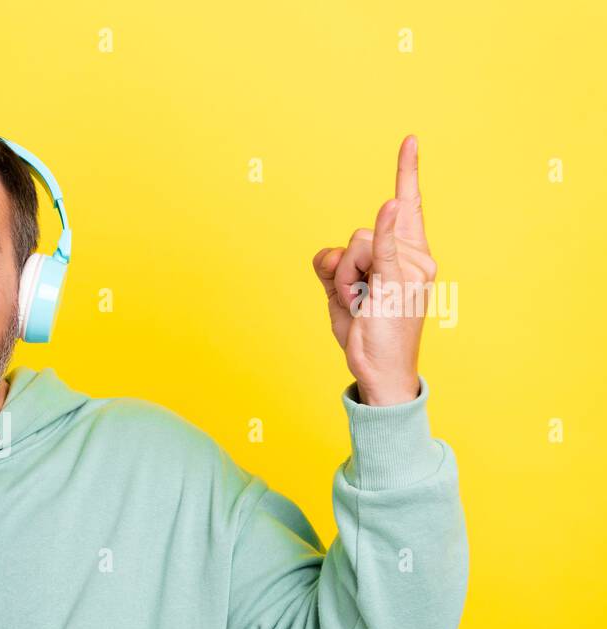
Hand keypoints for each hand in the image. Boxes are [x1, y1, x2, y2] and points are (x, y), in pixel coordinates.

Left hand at [311, 136, 436, 405]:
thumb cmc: (367, 333)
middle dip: (342, 267)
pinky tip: (389, 203)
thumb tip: (329, 251)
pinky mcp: (397, 280)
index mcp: (407, 257)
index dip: (407, 173)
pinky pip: (384, 245)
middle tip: (354, 299)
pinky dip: (385, 227)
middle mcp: (415, 258)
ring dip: (342, 277)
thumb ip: (333, 266)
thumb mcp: (341, 295)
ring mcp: (409, 268)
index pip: (409, 208)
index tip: (409, 141)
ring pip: (354, 244)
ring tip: (358, 304)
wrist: (381, 370)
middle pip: (359, 235)